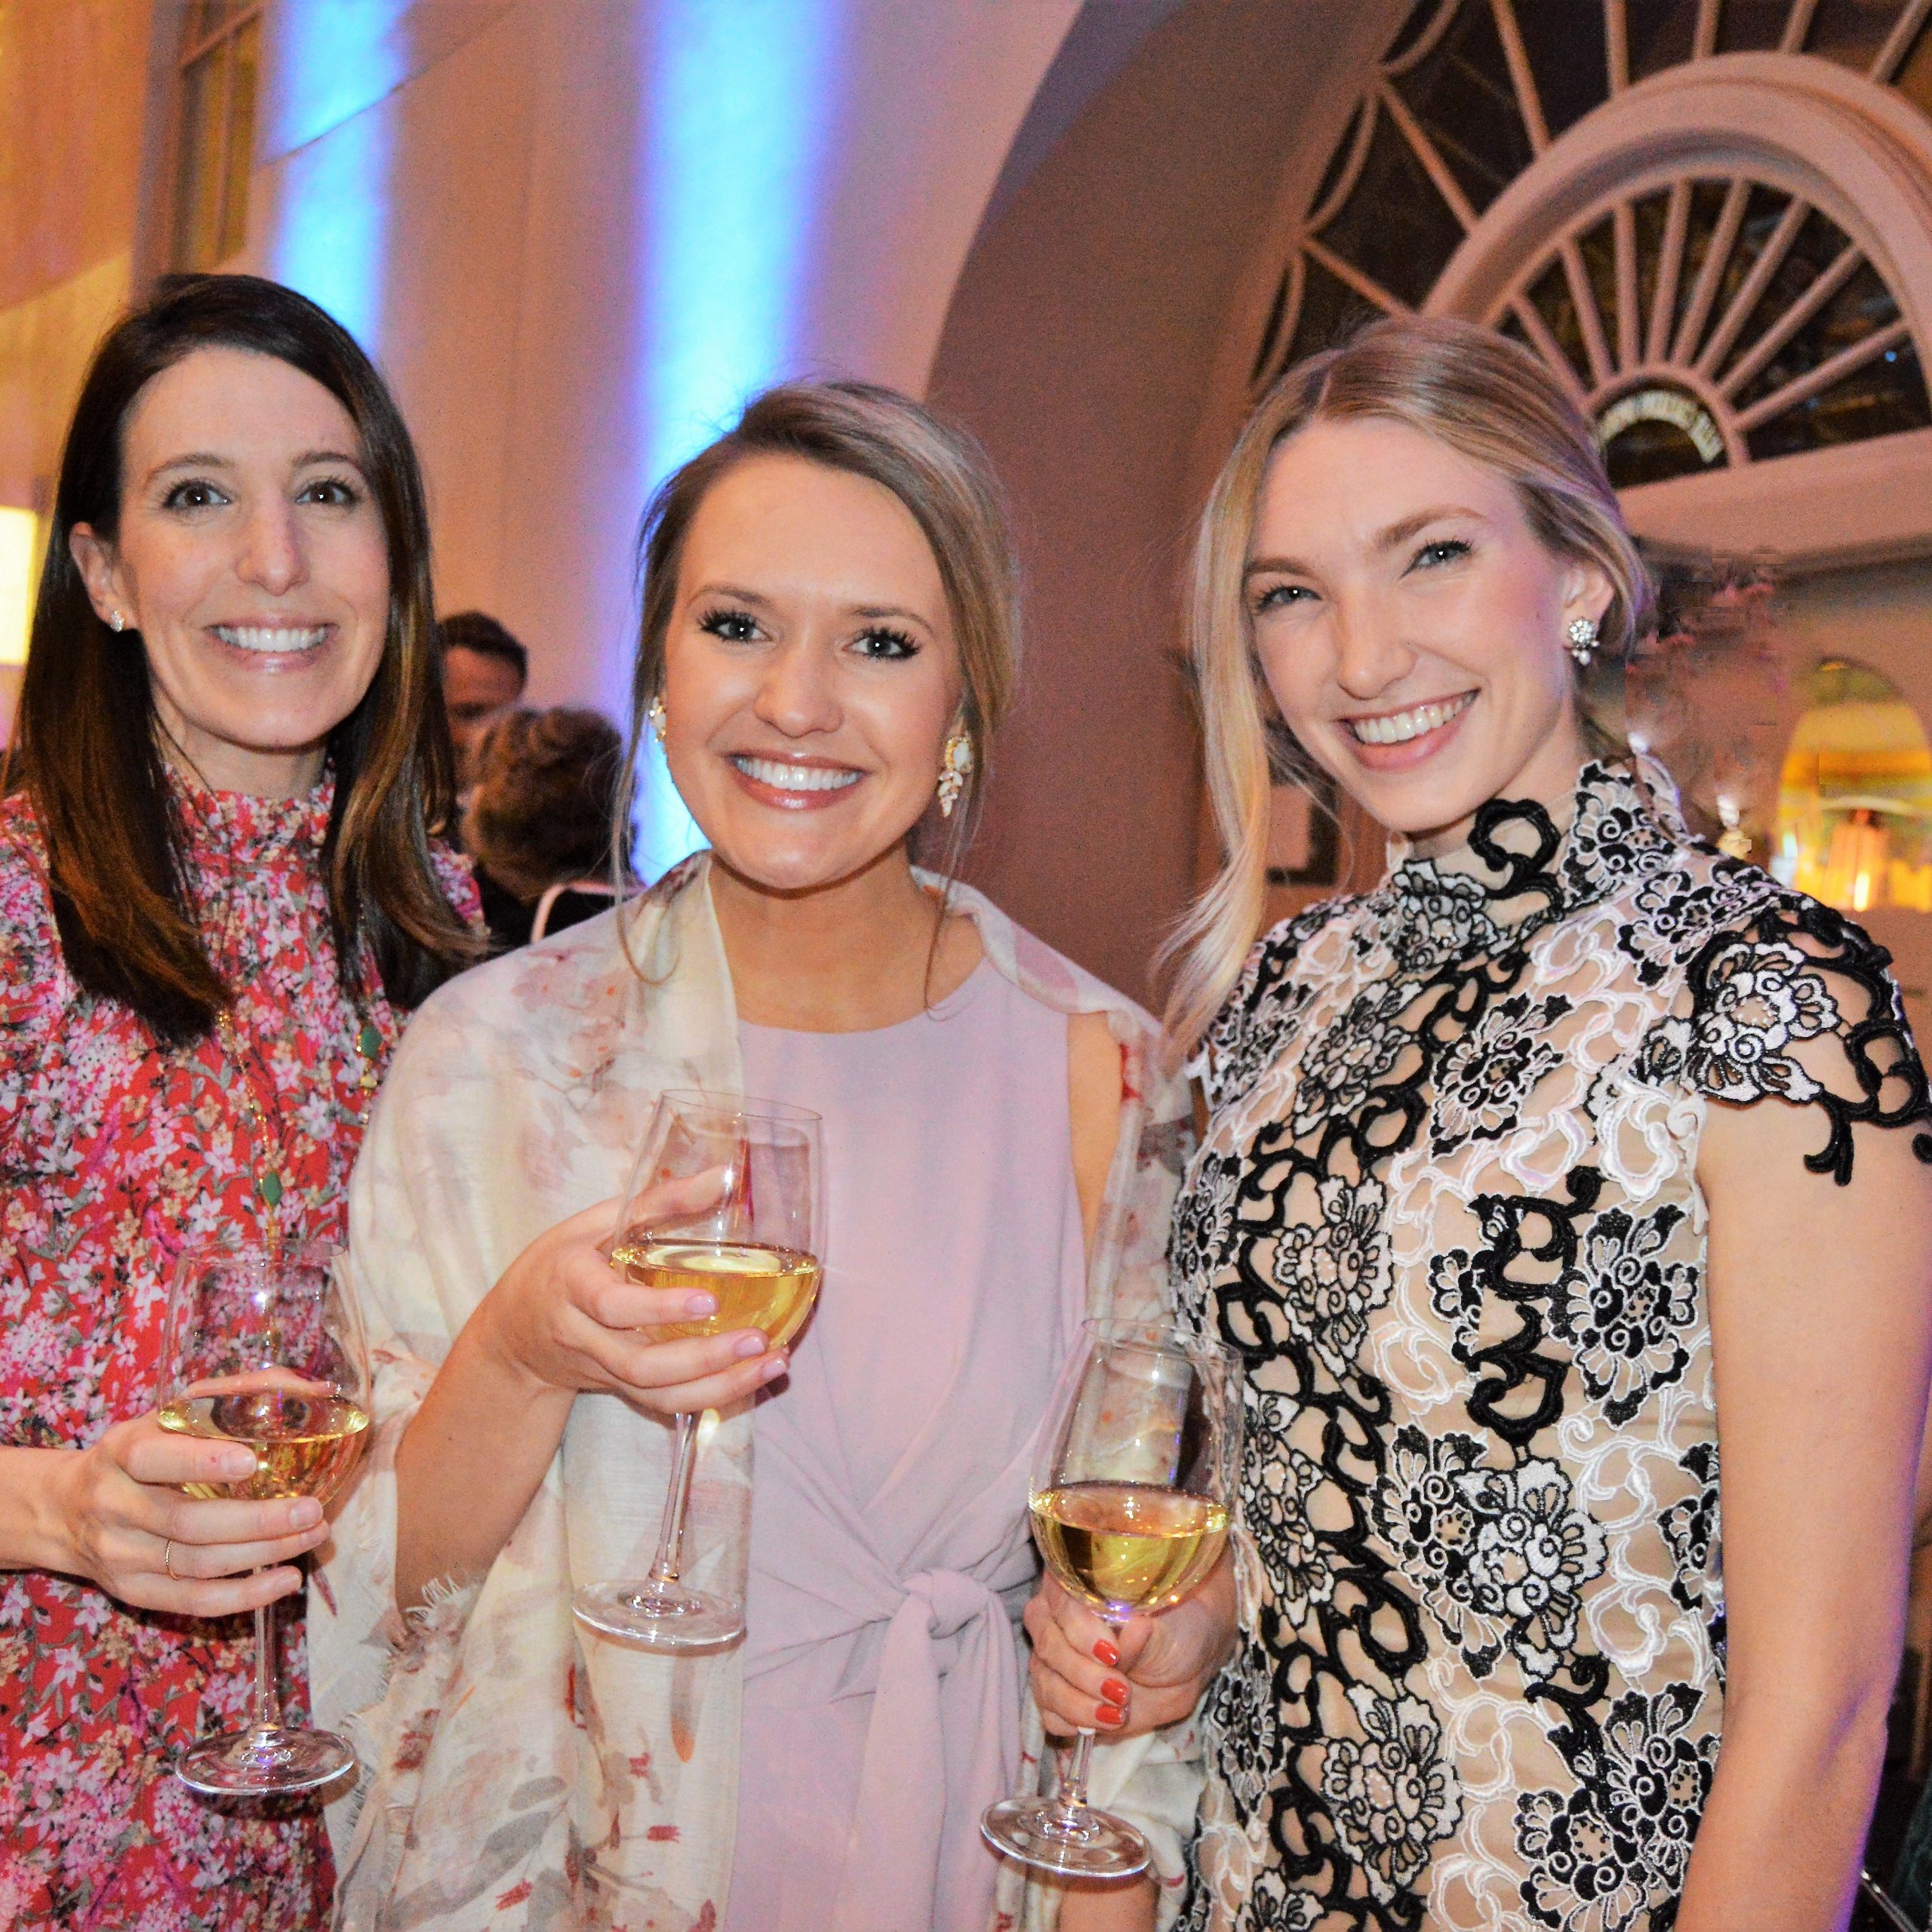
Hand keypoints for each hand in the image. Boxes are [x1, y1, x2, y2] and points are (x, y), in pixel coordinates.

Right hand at [39, 1417, 329, 1614]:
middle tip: (312, 1509)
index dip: (200, 1462)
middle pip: (187, 1522)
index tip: (250, 1460)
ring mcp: (121, 1555)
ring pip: (198, 1564)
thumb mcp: (170, 1414)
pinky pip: (192, 1602)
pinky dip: (244, 1596)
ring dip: (264, 1553)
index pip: (152, 1458)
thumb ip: (235, 1396)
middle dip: (257, 1520)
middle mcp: (114, 1505)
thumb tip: (316, 1393)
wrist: (65, 1510)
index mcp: (121, 1451)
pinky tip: (287, 1579)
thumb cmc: (141, 1451)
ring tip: (314, 1535)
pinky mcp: (133, 1591)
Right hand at [471, 1179, 788, 1417]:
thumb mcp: (595, 1222)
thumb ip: (657, 1202)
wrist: (514, 1331)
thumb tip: (720, 1178)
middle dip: (703, 1359)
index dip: (657, 1309)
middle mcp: (583, 1336)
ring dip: (719, 1385)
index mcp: (572, 1285)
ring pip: (656, 1393)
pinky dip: (710, 1396)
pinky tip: (753, 1377)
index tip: (709, 1300)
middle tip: (757, 1339)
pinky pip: (663, 1402)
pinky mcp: (619, 1388)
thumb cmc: (561, 1261)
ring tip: (771, 1362)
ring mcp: (601, 1369)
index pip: (611, 1306)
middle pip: (640, 1365)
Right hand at [1024, 1555, 1237, 1739]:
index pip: (1061, 1602)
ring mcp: (1054, 1660)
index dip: (1081, 1630)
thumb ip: (1145, 1634)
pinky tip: (1103, 1720)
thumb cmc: (1174, 1630)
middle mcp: (1057, 1619)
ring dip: (1080, 1704)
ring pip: (1046, 1683)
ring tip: (1119, 1713)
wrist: (1185, 1663)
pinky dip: (1074, 1722)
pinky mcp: (1060, 1696)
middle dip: (1084, 1674)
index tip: (1113, 1653)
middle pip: (1048, 1646)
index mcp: (1077, 1586)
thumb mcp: (1168, 1631)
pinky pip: (1050, 1714)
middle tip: (1122, 1691)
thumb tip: (1136, 1626)